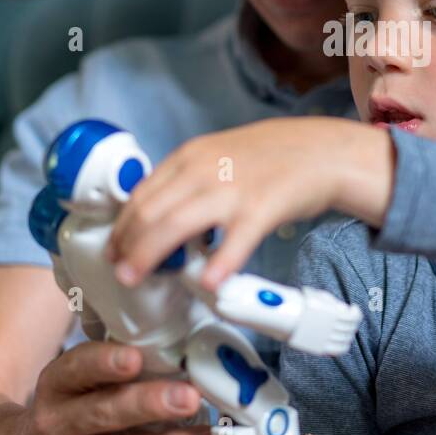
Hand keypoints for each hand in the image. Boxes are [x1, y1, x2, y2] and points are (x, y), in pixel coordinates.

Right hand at [18, 340, 214, 434]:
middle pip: (104, 413)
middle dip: (149, 404)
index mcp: (57, 385)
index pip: (78, 368)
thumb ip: (113, 364)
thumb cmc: (71, 405)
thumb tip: (177, 348)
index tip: (135, 357)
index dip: (105, 362)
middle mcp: (57, 423)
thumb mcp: (76, 379)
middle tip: (189, 397)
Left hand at [106, 117, 394, 291]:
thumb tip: (159, 214)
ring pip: (175, 226)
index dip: (122, 226)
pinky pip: (234, 241)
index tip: (114, 249)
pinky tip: (207, 284)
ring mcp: (231, 189)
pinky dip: (217, 264)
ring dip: (150, 256)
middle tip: (120, 273)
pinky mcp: (261, 209)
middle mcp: (203, 170)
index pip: (141, 193)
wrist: (321, 150)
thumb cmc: (270, 156)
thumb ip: (188, 179)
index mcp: (190, 156)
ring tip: (138, 280)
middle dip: (128, 246)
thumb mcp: (218, 154)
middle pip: (149, 212)